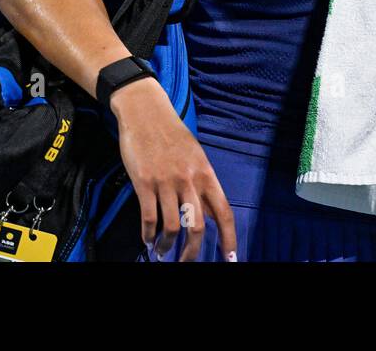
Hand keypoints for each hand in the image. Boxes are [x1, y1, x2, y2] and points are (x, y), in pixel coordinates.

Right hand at [110, 76, 237, 260]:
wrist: (146, 111)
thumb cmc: (171, 135)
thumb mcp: (195, 156)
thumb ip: (201, 184)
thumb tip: (206, 214)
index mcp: (206, 174)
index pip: (223, 212)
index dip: (229, 239)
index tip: (231, 259)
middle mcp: (189, 179)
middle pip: (196, 226)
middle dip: (192, 252)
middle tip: (185, 263)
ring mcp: (166, 181)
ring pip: (171, 226)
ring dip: (166, 246)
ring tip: (162, 253)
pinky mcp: (144, 182)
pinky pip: (148, 217)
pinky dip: (148, 234)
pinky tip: (147, 240)